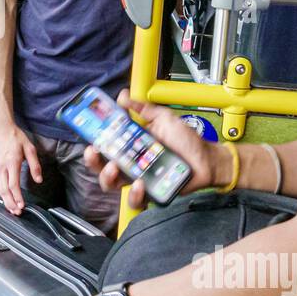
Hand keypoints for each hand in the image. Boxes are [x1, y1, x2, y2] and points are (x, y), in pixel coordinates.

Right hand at [0, 121, 42, 215]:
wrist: (0, 129)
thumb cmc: (15, 137)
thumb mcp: (30, 148)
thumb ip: (35, 165)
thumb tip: (38, 179)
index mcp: (12, 162)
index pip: (13, 185)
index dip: (17, 197)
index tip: (22, 205)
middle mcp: (2, 167)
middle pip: (4, 190)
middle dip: (10, 203)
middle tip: (17, 212)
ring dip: (4, 200)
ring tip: (12, 209)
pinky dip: (0, 193)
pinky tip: (6, 198)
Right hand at [82, 89, 228, 207]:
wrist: (207, 159)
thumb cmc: (186, 141)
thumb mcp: (164, 118)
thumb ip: (143, 108)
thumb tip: (123, 96)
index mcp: (131, 146)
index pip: (106, 147)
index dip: (94, 145)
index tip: (90, 139)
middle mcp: (132, 164)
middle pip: (102, 168)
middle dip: (94, 162)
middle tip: (96, 152)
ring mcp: (139, 179)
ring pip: (113, 185)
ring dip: (108, 177)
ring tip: (114, 168)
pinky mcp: (151, 193)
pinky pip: (137, 200)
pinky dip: (135, 194)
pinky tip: (140, 184)